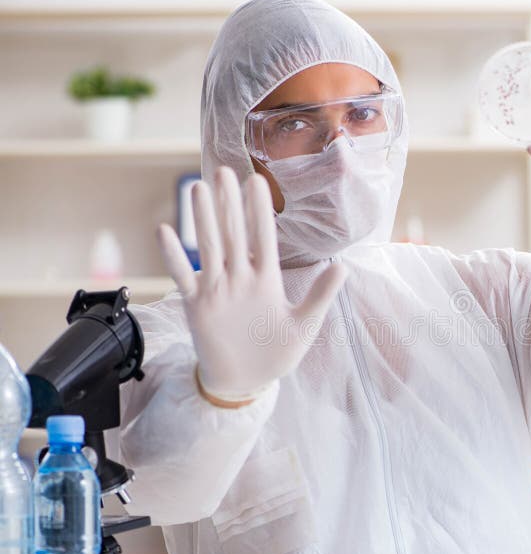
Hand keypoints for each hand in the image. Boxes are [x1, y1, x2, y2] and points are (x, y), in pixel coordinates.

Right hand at [157, 167, 346, 398]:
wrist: (246, 383)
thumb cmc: (276, 354)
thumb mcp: (304, 324)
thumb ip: (320, 295)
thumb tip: (342, 266)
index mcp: (266, 281)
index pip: (263, 238)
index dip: (259, 211)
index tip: (258, 181)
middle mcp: (240, 279)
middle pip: (233, 235)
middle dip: (229, 204)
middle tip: (224, 170)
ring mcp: (217, 290)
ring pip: (209, 248)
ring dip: (204, 220)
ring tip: (199, 189)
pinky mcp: (197, 307)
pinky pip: (183, 277)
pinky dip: (174, 257)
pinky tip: (165, 232)